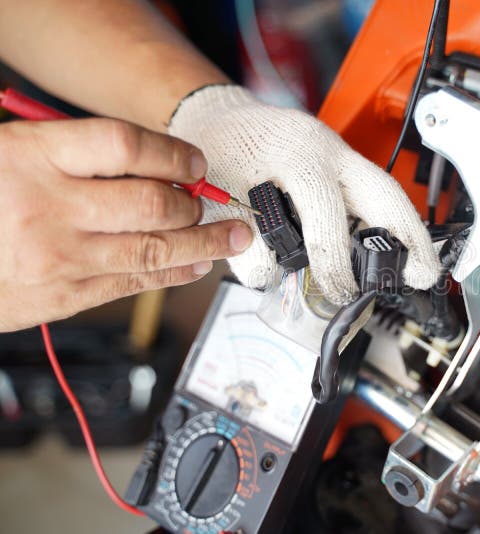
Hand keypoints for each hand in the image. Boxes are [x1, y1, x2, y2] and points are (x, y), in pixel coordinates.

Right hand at [0, 118, 252, 331]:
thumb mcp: (12, 152)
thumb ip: (76, 154)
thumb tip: (155, 165)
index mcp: (32, 157)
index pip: (126, 145)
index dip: (174, 152)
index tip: (195, 160)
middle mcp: (49, 208)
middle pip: (154, 203)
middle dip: (198, 204)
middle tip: (215, 202)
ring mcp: (59, 258)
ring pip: (156, 249)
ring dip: (206, 243)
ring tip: (232, 237)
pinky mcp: (63, 298)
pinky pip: (135, 284)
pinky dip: (174, 274)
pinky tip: (196, 265)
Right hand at [169, 85, 438, 304]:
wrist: (211, 119)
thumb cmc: (275, 151)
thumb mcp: (322, 163)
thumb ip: (349, 204)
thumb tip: (381, 263)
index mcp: (336, 154)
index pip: (384, 195)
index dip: (411, 238)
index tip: (424, 274)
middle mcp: (301, 156)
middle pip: (328, 223)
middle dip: (338, 271)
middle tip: (345, 292)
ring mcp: (256, 171)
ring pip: (280, 241)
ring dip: (287, 264)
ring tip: (285, 252)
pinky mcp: (218, 191)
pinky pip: (244, 250)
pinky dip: (255, 264)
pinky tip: (252, 243)